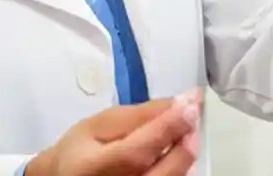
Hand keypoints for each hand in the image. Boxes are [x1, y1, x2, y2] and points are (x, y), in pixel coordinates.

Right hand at [26, 89, 202, 175]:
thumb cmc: (79, 150)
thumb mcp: (98, 124)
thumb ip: (138, 115)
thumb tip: (179, 103)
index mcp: (94, 168)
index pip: (136, 151)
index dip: (167, 128)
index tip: (191, 103)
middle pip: (162, 174)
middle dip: (184, 143)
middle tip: (193, 116)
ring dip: (185, 155)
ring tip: (185, 132)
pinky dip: (180, 169)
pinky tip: (177, 153)